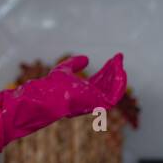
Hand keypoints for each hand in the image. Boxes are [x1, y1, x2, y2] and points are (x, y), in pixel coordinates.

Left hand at [0, 53, 127, 152]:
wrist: (41, 98)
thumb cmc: (47, 88)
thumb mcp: (63, 71)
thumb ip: (73, 65)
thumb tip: (86, 59)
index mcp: (81, 95)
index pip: (99, 84)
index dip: (108, 71)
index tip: (114, 59)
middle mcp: (88, 101)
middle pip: (107, 86)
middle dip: (114, 71)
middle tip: (119, 58)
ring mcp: (92, 103)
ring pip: (113, 91)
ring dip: (119, 76)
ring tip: (120, 63)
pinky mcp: (95, 104)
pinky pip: (114, 96)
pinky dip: (119, 84)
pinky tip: (120, 71)